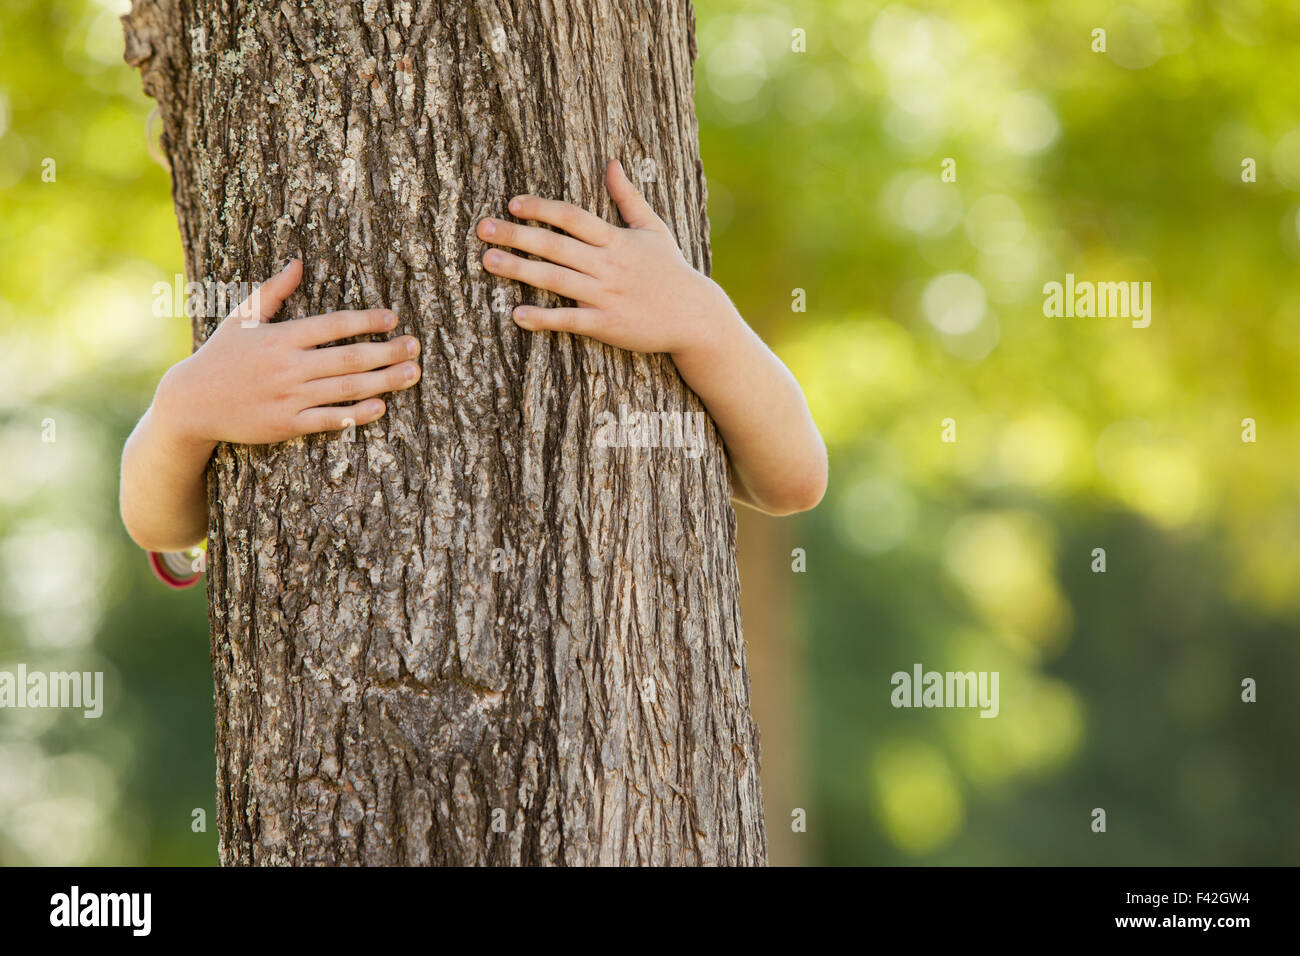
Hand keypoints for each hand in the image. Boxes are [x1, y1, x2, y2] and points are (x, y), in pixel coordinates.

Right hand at [153, 259, 420, 448]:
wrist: (190, 403)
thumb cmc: (220, 356)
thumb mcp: (241, 319)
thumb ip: (273, 292)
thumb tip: (298, 263)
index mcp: (280, 337)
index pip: (333, 325)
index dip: (366, 321)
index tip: (393, 319)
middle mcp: (288, 367)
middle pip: (349, 358)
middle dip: (387, 351)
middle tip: (416, 347)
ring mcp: (289, 397)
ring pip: (347, 388)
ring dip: (384, 381)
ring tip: (412, 373)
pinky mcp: (286, 425)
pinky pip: (329, 419)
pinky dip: (356, 414)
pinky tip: (381, 406)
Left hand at [477, 160, 737, 358]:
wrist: (695, 317)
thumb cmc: (671, 270)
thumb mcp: (653, 229)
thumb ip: (628, 197)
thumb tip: (612, 163)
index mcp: (616, 240)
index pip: (572, 217)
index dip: (541, 209)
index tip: (513, 203)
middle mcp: (607, 265)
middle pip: (555, 245)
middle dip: (517, 235)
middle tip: (482, 228)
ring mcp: (606, 296)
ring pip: (556, 279)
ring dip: (520, 270)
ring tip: (488, 261)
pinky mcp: (607, 325)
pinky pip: (570, 320)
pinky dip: (543, 318)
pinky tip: (517, 315)